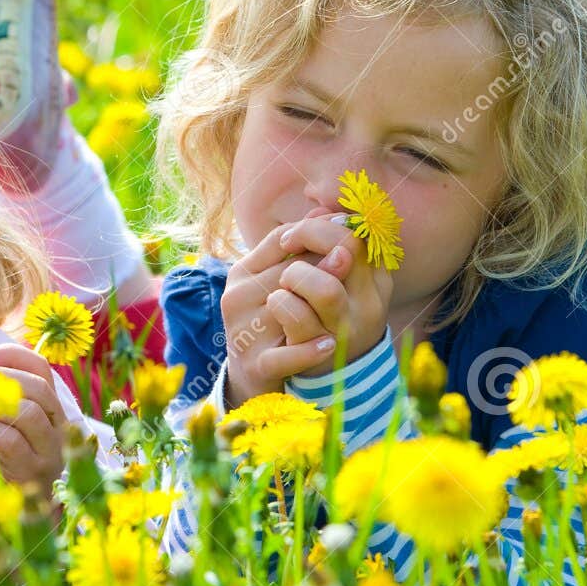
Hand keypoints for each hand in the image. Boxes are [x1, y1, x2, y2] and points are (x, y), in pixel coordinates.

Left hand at [0, 344, 67, 496]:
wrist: (15, 509)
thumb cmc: (4, 463)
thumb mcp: (1, 425)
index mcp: (51, 408)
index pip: (42, 369)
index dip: (14, 356)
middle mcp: (59, 427)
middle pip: (40, 388)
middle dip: (4, 378)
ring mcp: (50, 450)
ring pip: (30, 413)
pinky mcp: (35, 471)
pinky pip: (13, 441)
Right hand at [223, 214, 392, 406]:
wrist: (253, 375)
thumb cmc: (276, 319)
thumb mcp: (280, 282)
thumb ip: (302, 250)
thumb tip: (327, 210)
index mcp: (244, 272)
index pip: (281, 239)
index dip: (315, 232)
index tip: (345, 230)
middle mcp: (238, 297)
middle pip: (287, 270)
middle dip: (322, 270)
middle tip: (348, 266)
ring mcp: (244, 332)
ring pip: (286, 308)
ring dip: (318, 308)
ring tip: (343, 306)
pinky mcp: (255, 364)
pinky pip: (285, 355)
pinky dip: (308, 352)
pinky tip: (329, 345)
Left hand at [273, 211, 391, 360]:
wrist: (311, 383)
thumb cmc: (320, 321)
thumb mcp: (335, 284)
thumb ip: (330, 248)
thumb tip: (321, 208)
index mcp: (374, 285)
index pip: (359, 237)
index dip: (323, 227)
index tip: (294, 234)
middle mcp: (367, 309)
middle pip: (346, 254)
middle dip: (306, 240)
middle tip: (285, 251)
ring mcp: (345, 334)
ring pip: (327, 290)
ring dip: (295, 277)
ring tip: (281, 284)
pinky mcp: (315, 358)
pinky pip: (300, 321)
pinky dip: (282, 305)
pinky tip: (276, 304)